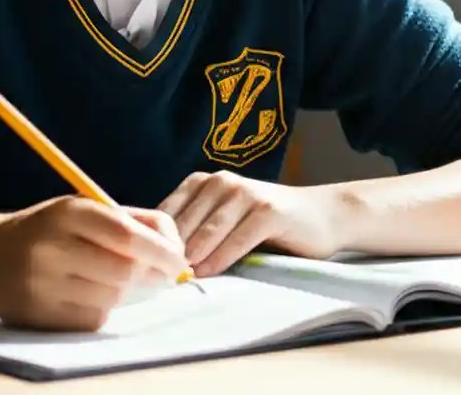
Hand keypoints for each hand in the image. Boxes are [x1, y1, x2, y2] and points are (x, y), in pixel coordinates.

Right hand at [0, 195, 188, 330]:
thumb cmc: (47, 231)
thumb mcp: (81, 210)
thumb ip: (131, 221)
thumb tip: (178, 250)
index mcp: (67, 212)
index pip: (128, 234)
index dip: (163, 250)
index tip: (179, 260)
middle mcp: (52, 247)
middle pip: (125, 271)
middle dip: (156, 276)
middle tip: (166, 277)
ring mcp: (43, 284)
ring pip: (113, 297)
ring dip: (133, 293)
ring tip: (131, 282)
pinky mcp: (40, 315)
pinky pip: (93, 317)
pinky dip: (106, 307)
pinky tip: (95, 294)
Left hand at [157, 171, 346, 276]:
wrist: (319, 216)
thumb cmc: (264, 224)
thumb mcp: (223, 219)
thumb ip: (194, 229)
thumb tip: (151, 256)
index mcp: (204, 182)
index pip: (167, 211)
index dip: (153, 238)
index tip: (140, 264)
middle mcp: (222, 182)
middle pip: (185, 221)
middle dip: (170, 251)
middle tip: (155, 278)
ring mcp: (247, 194)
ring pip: (209, 229)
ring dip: (192, 255)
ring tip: (177, 278)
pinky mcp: (269, 210)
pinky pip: (238, 237)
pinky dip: (221, 257)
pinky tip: (209, 273)